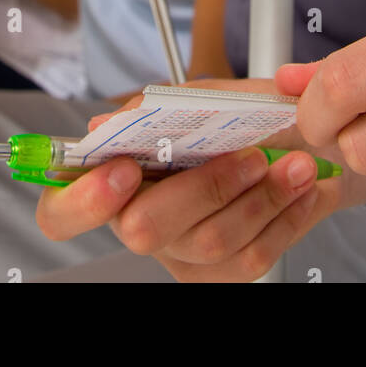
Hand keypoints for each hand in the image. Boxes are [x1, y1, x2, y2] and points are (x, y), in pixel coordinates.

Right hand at [36, 76, 365, 280]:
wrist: (304, 141)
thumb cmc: (244, 117)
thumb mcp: (205, 94)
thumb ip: (160, 107)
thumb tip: (102, 125)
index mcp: (116, 174)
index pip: (61, 209)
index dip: (83, 200)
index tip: (125, 168)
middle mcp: (139, 218)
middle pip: (142, 229)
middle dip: (205, 188)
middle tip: (251, 154)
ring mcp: (179, 250)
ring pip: (209, 242)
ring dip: (262, 197)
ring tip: (294, 163)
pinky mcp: (220, 272)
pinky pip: (248, 260)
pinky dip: (283, 217)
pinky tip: (298, 188)